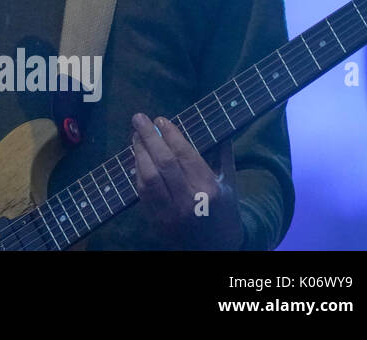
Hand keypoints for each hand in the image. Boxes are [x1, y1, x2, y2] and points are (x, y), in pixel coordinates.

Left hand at [130, 112, 243, 249]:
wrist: (216, 248)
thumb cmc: (224, 210)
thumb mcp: (230, 184)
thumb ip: (224, 155)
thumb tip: (221, 128)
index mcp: (210, 189)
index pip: (185, 155)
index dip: (171, 135)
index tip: (160, 119)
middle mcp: (189, 201)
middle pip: (163, 163)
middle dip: (149, 137)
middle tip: (139, 118)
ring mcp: (171, 212)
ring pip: (148, 177)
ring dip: (138, 152)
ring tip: (135, 135)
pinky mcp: (157, 220)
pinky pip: (142, 191)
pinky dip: (137, 171)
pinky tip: (136, 157)